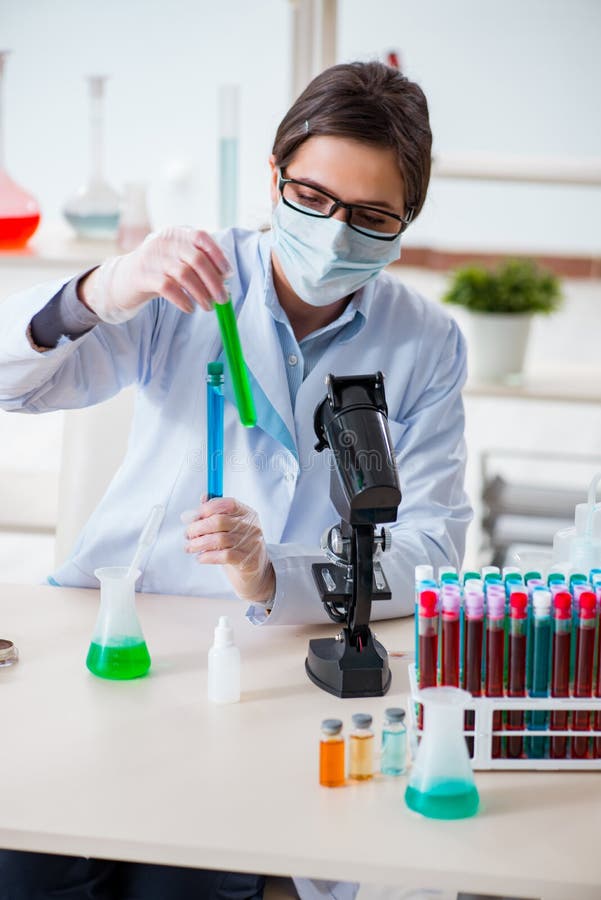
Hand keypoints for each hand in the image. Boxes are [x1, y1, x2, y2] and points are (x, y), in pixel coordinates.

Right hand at [78, 227, 231, 323]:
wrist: (122, 279)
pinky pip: (168, 288)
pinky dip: (183, 300)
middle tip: (222, 299)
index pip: (202, 237)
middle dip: (214, 281)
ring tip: (208, 307)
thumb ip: (199, 264)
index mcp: (176, 234)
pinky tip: (189, 308)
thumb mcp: (178, 260)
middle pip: (197, 259)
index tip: (228, 274)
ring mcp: (152, 257)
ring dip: (201, 294)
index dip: (218, 255)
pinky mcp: (142, 276)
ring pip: (184, 274)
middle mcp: (164, 241)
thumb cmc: (158, 271)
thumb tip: (225, 278)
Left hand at [183, 497, 275, 602]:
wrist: (255, 571)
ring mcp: (252, 544)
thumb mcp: (228, 528)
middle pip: (219, 521)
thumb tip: (199, 502)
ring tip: (190, 547)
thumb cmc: (238, 546)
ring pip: (219, 539)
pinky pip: (224, 556)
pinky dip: (208, 556)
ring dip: (199, 543)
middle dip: (198, 527)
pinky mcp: (248, 560)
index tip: (191, 517)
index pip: (228, 504)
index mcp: (247, 513)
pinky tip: (200, 558)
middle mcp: (252, 526)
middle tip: (187, 534)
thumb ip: (215, 513)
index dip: (207, 508)